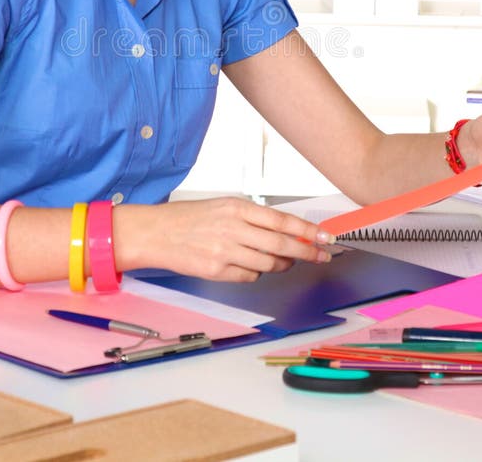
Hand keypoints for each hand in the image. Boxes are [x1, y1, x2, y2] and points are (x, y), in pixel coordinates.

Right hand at [113, 197, 335, 281]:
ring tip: (286, 262)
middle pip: (282, 244)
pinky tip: (253, 266)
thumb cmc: (189, 218)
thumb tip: (285, 230)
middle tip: (321, 256)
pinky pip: (250, 276)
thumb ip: (252, 218)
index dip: (307, 231)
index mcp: (237, 207)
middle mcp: (234, 228)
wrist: (157, 233)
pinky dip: (257, 273)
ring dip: (283, 265)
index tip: (325, 237)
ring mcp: (226, 251)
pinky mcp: (218, 271)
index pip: (282, 220)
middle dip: (307, 252)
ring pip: (269, 264)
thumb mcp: (223, 206)